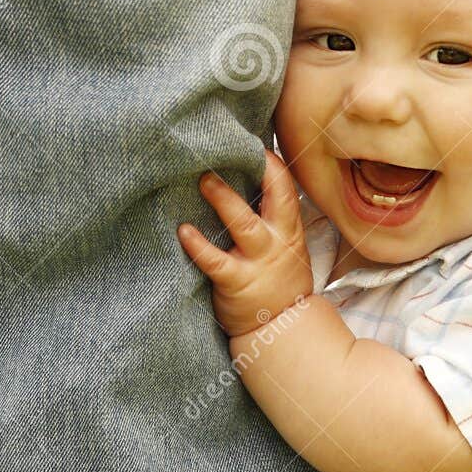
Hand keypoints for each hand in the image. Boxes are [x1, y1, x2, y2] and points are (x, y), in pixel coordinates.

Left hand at [177, 147, 312, 335]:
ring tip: (204, 181)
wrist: (281, 328)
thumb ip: (271, 217)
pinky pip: (216, 261)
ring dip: (223, 200)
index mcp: (288, 228)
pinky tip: (184, 231)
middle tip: (227, 150)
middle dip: (257, 171)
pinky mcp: (237, 282)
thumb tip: (245, 178)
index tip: (253, 142)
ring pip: (244, 224)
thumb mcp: (285, 246)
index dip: (271, 164)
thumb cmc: (277, 280)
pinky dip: (198, 245)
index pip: (286, 187)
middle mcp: (276, 240)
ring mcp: (258, 261)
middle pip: (274, 197)